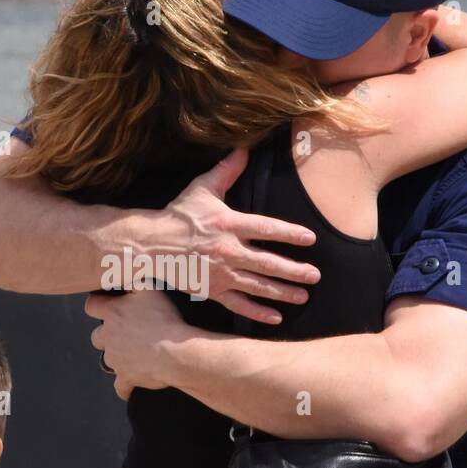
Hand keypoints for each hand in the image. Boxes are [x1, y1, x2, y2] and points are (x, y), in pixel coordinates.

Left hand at [85, 289, 187, 399]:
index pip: (91, 306)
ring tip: (136, 354)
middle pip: (96, 336)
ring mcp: (115, 359)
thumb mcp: (150, 288)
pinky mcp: (126, 377)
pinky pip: (120, 386)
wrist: (175, 352)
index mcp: (112, 313)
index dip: (98, 304)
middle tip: (126, 333)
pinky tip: (132, 385)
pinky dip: (125, 386)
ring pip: (108, 359)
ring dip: (118, 357)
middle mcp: (108, 336)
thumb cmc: (164, 318)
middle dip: (107, 334)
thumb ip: (133, 280)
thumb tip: (125, 275)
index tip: (106, 305)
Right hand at [153, 148, 319, 324]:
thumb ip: (226, 171)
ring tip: (303, 296)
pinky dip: (257, 313)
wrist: (152, 244)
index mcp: (229, 224)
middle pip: (267, 263)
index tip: (310, 239)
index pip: (266, 229)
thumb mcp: (202, 188)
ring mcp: (221, 273)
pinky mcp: (212, 291)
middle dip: (293, 270)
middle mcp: (228, 251)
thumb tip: (244, 149)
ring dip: (282, 292)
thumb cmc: (179, 215)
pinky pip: (239, 304)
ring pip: (257, 286)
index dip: (290, 234)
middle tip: (314, 275)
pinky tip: (276, 318)